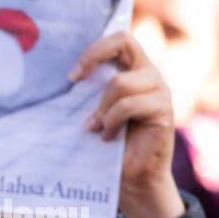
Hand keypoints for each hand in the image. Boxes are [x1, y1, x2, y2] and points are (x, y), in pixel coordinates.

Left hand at [70, 31, 182, 217]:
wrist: (131, 178)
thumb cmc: (107, 146)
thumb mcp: (93, 114)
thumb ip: (87, 95)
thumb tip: (54, 83)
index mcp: (133, 71)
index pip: (120, 39)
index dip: (94, 49)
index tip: (72, 75)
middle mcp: (149, 75)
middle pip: (125, 41)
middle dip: (93, 57)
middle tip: (74, 81)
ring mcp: (159, 90)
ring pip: (121, 82)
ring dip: (101, 108)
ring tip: (97, 128)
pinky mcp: (164, 109)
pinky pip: (130, 105)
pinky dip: (112, 121)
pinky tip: (108, 136)